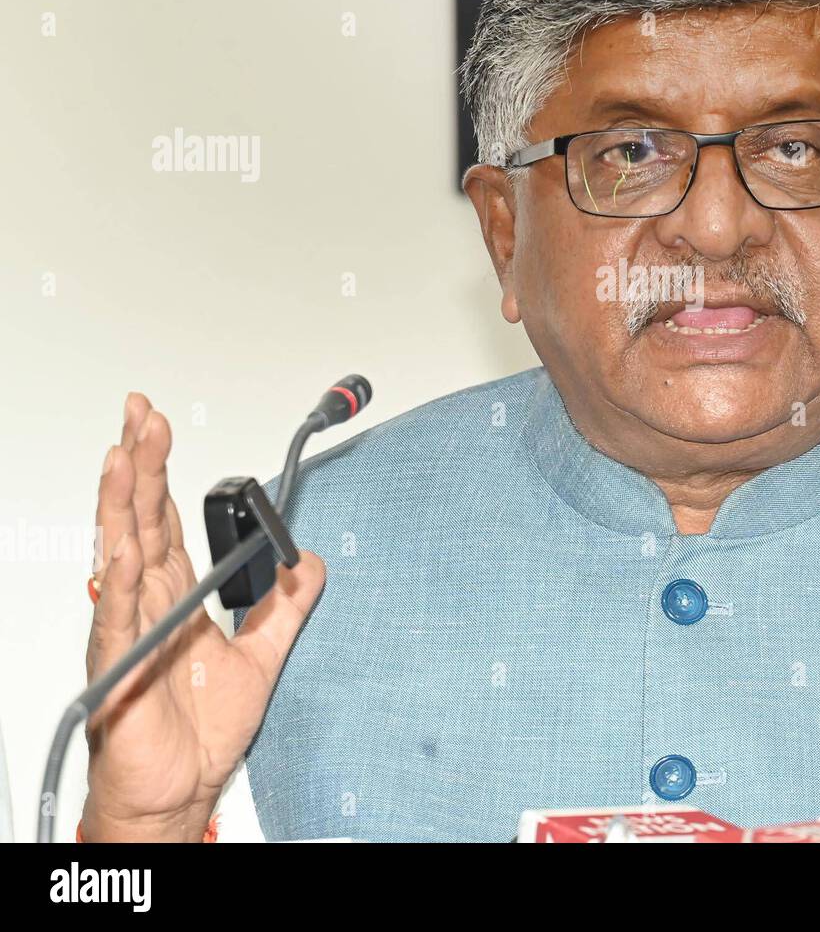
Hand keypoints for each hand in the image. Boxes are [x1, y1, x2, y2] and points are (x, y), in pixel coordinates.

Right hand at [81, 393, 324, 840]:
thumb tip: (312, 563)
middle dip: (140, 463)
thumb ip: (286, 605)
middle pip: (139, 517)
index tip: (159, 425)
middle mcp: (148, 602)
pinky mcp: (123, 663)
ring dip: (123, 501)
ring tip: (125, 454)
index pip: (165, 518)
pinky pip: (120, 613)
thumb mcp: (265, 654)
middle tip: (140, 414)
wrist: (181, 791)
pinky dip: (120, 576)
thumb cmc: (201, 732)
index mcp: (177, 595)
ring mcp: (131, 629)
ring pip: (122, 551)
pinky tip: (123, 542)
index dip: (162, 470)